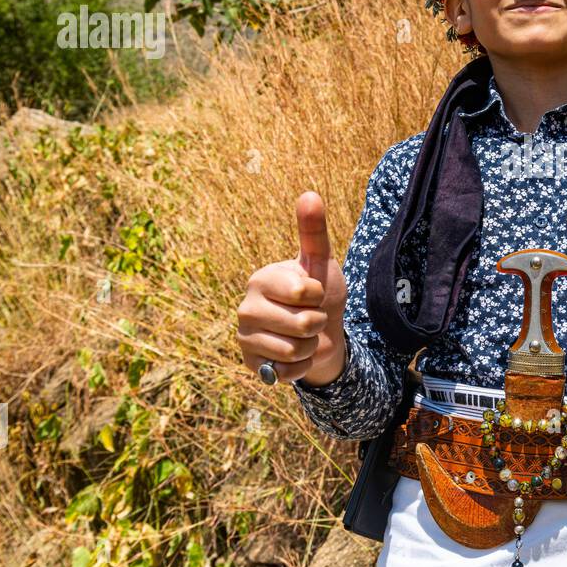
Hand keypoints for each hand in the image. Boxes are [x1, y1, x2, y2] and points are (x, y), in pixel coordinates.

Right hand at [236, 191, 347, 385]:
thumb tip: (309, 193)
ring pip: (296, 350)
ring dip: (311, 346)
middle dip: (318, 323)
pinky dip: (302, 368)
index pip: (305, 293)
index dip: (320, 296)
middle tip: (311, 317)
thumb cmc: (319, 294)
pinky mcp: (251, 365)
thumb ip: (314, 231)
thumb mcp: (320, 262)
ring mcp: (245, 337)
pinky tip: (295, 356)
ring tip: (304, 336)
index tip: (314, 293)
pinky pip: (288, 373)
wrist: (320, 334)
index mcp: (261, 279)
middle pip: (303, 324)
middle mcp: (245, 307)